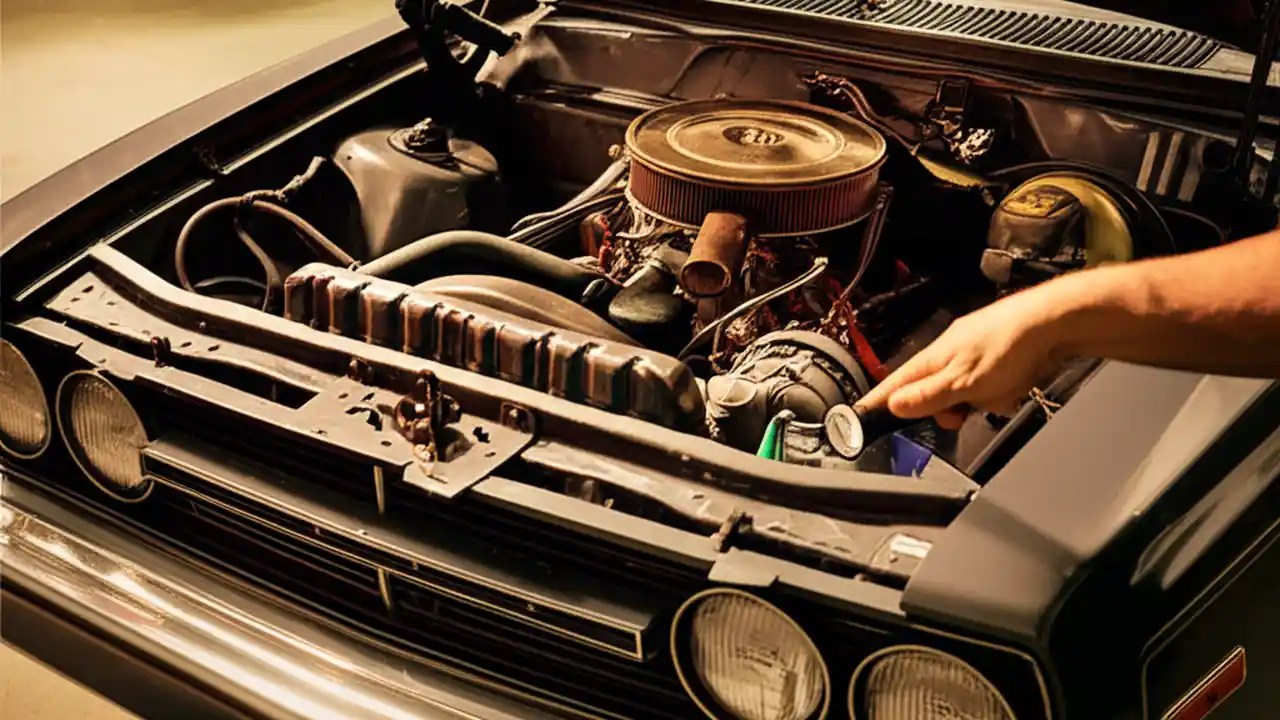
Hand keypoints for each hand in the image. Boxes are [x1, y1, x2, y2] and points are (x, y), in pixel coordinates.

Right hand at [856, 287, 1066, 428]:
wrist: (1053, 323)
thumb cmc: (1007, 346)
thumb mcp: (962, 382)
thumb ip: (927, 397)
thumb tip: (894, 406)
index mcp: (932, 359)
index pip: (894, 385)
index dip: (878, 403)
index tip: (861, 417)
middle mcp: (948, 355)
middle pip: (933, 397)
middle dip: (949, 410)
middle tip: (963, 413)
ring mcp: (973, 355)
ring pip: (964, 395)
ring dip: (981, 402)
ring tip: (999, 393)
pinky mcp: (997, 359)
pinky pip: (988, 388)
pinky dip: (1000, 393)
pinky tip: (1013, 386)